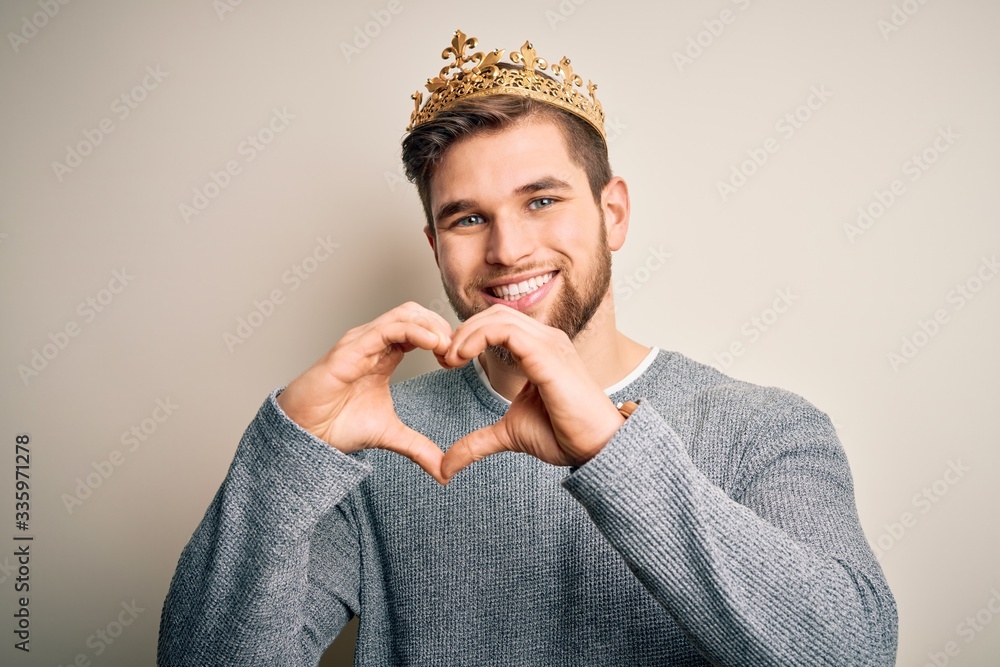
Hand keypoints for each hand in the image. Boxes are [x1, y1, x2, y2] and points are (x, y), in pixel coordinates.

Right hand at [276, 302, 452, 484]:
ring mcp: (361, 342)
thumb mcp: (390, 435)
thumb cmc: (338, 426)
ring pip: (404, 314)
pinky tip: (434, 344)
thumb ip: (419, 447)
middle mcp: (374, 342)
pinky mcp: (350, 349)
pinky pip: (387, 329)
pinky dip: (415, 331)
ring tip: (448, 349)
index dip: (444, 338)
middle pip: (416, 313)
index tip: (458, 361)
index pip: (420, 327)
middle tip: (458, 353)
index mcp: (385, 354)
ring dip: (432, 326)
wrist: (306, 435)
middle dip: (442, 326)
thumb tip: (445, 472)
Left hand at [439, 305, 623, 481]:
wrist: (596, 448)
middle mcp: (545, 340)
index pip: (496, 323)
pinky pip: (507, 331)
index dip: (467, 336)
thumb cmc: (564, 435)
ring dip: (466, 333)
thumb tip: (446, 466)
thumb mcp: (509, 435)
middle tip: (444, 360)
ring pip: (497, 317)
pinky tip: (463, 358)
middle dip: (462, 332)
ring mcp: (549, 344)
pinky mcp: (548, 355)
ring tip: (450, 359)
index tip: (448, 362)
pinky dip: (478, 337)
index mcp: (538, 349)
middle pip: (493, 314)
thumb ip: (477, 442)